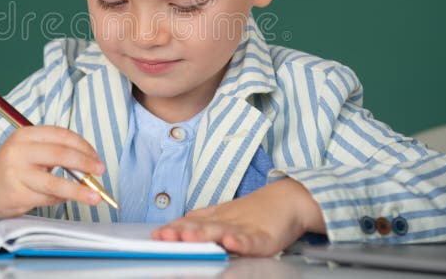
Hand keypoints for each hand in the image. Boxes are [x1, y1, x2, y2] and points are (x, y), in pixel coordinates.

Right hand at [0, 126, 104, 217]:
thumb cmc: (14, 167)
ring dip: (79, 190)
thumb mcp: (31, 150)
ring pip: (55, 182)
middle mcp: (19, 151)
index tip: (96, 157)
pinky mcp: (16, 194)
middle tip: (100, 171)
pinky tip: (64, 198)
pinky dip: (61, 199)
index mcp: (26, 134)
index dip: (83, 146)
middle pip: (60, 154)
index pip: (61, 136)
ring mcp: (17, 173)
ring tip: (94, 197)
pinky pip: (47, 197)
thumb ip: (56, 152)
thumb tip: (89, 163)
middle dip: (85, 163)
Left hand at [150, 177, 325, 256]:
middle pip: (201, 227)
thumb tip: (177, 223)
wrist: (288, 200)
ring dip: (204, 235)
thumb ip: (202, 219)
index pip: (190, 224)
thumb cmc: (256, 211)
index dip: (173, 229)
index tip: (156, 235)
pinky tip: (230, 244)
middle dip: (181, 233)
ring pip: (221, 231)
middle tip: (164, 237)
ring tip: (188, 238)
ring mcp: (244, 229)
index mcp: (216, 218)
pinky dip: (240, 242)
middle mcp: (226, 222)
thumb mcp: (224, 213)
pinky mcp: (263, 237)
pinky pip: (250, 241)